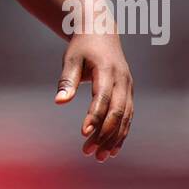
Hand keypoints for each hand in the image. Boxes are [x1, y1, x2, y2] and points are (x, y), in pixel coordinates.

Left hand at [54, 31, 133, 160]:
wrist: (101, 31)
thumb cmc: (82, 46)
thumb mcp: (71, 59)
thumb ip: (67, 80)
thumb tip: (59, 102)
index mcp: (107, 71)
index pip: (103, 98)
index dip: (94, 117)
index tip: (83, 134)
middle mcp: (122, 81)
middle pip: (117, 112)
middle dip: (104, 134)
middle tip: (88, 152)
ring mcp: (128, 87)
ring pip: (125, 118)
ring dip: (114, 139)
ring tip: (100, 157)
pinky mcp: (129, 93)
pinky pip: (128, 116)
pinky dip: (121, 133)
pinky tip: (112, 150)